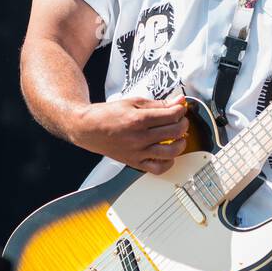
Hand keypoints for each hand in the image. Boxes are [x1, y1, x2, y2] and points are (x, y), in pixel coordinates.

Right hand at [70, 96, 191, 174]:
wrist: (88, 128)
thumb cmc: (108, 115)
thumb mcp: (133, 102)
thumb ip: (158, 104)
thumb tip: (178, 101)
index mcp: (138, 119)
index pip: (171, 116)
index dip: (181, 110)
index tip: (180, 108)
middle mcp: (139, 137)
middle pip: (174, 132)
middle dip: (183, 124)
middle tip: (181, 120)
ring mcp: (137, 152)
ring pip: (170, 152)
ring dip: (181, 144)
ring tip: (179, 138)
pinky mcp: (134, 162)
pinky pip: (158, 169)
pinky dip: (168, 162)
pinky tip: (169, 154)